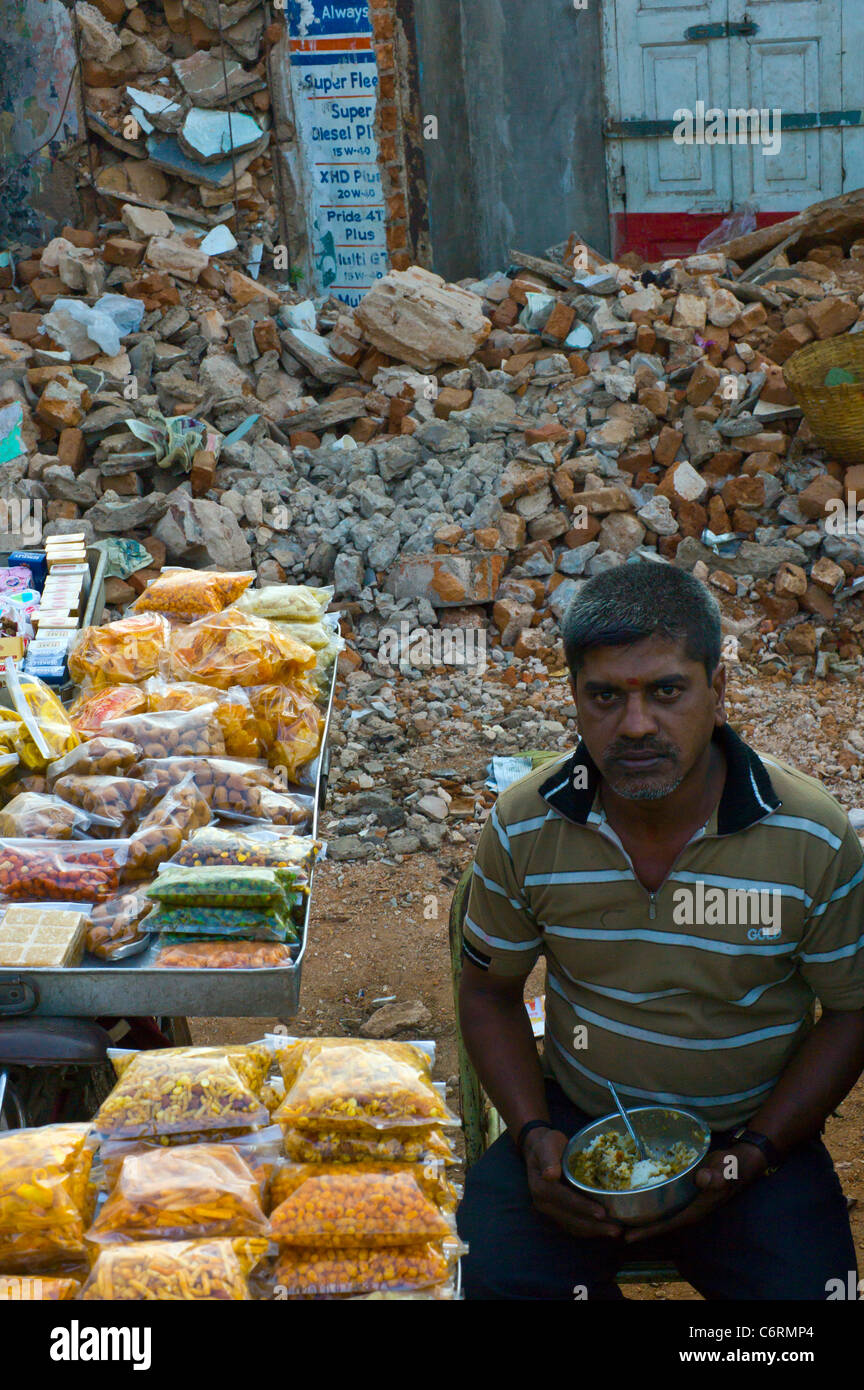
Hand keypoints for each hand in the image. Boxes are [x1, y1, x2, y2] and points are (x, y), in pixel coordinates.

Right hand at [523, 1128, 622, 1239]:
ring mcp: (550, 1211)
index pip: (564, 1200)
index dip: (583, 1207)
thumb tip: (549, 1175)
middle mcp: (543, 1203)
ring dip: (594, 1231)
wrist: (538, 1151)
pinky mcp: (557, 1214)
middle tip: (617, 1230)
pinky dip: (590, 1230)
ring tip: (615, 1231)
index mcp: (540, 1187)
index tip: (602, 1213)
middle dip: (594, 1226)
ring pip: (573, 1226)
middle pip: (571, 1219)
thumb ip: (548, 1158)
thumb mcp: (547, 1144)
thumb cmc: (547, 1144)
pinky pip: (574, 1226)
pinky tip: (605, 1228)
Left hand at [623, 1143, 767, 1243]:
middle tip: (612, 1228)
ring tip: (617, 1213)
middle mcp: (688, 1208)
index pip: (668, 1224)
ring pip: (660, 1210)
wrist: (741, 1161)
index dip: (647, 1231)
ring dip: (641, 1213)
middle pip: (660, 1221)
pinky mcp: (684, 1189)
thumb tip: (703, 1180)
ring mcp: (686, 1199)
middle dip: (639, 1226)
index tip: (627, 1237)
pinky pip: (664, 1196)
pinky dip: (649, 1197)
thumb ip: (717, 1176)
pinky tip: (633, 1191)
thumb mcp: (728, 1170)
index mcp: (695, 1210)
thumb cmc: (733, 1167)